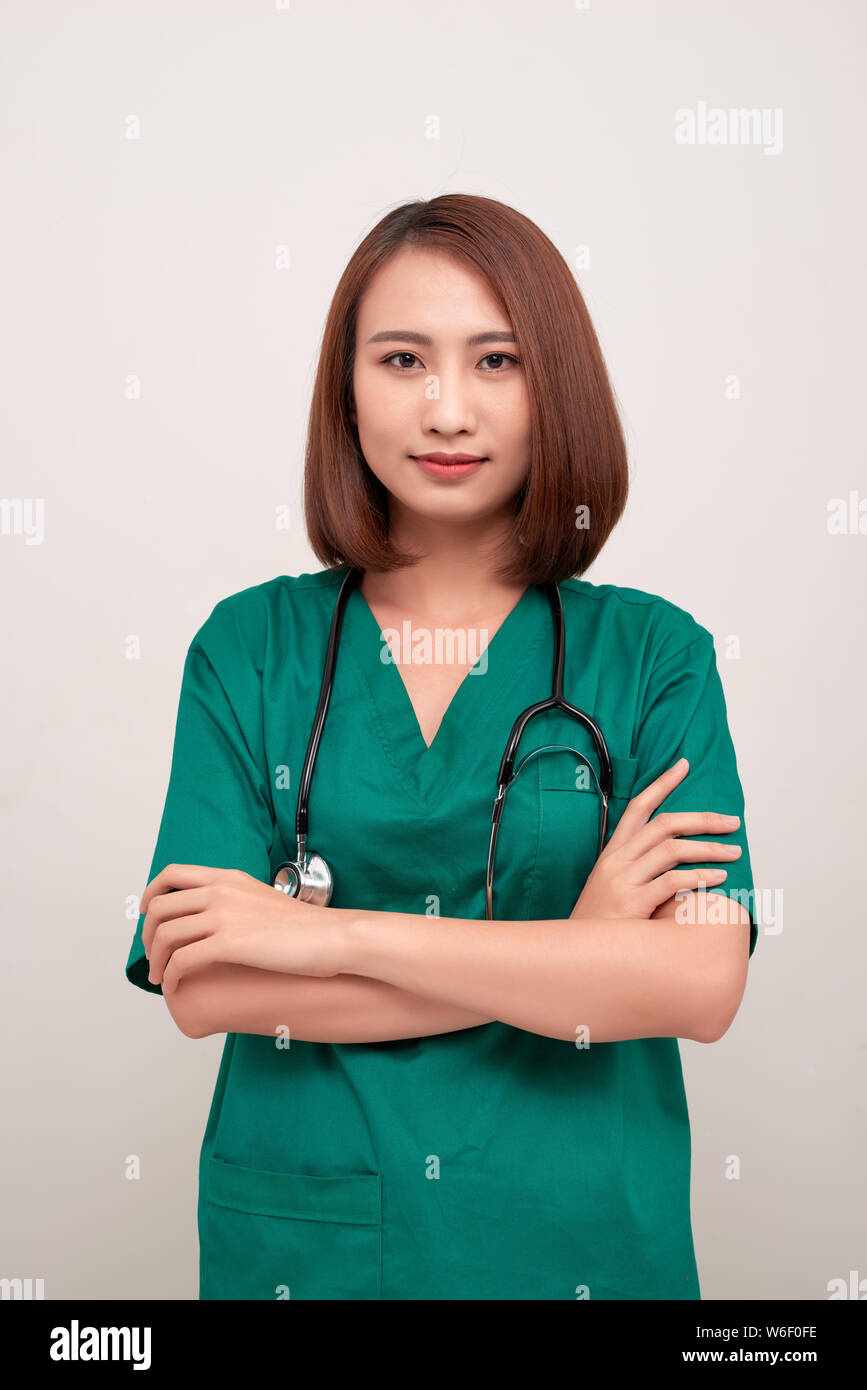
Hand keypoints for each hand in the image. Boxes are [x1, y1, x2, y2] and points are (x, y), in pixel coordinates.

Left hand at [139, 864, 347, 991]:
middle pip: (161, 908)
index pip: (173, 874)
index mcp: (228, 878)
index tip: (146, 914)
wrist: (330, 936)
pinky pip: (182, 960)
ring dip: (154, 961)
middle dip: (147, 936)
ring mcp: (223, 916)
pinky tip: (174, 986)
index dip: (151, 893)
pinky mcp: (229, 943)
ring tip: (158, 978)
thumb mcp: (263, 899)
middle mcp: (220, 891)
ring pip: (165, 935)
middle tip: (151, 957)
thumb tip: (222, 921)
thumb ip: (238, 902)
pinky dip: (171, 976)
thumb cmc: (306, 927)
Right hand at [570, 758, 741, 920]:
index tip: (683, 765)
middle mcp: (617, 860)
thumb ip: (638, 869)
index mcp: (612, 852)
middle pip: (664, 824)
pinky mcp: (633, 903)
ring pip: (673, 850)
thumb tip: (676, 857)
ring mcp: (623, 880)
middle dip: (703, 819)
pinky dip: (700, 876)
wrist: (577, 954)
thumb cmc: (601, 923)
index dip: (661, 784)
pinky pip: (673, 881)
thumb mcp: (612, 887)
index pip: (638, 807)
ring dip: (710, 848)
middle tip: (732, 821)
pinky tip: (719, 877)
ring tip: (734, 852)